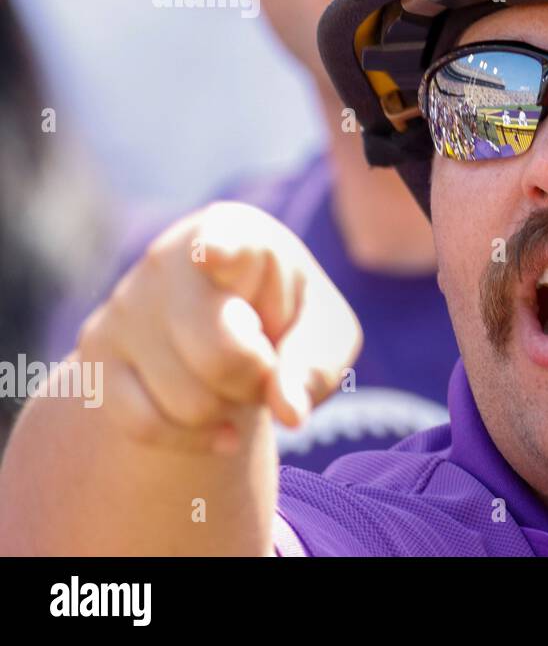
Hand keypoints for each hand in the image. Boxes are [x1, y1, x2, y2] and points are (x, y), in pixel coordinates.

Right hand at [77, 201, 361, 454]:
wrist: (228, 328)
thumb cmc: (288, 320)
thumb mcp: (325, 335)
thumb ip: (315, 366)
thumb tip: (291, 413)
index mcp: (237, 233)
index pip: (222, 241)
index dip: (218, 250)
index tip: (214, 255)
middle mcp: (170, 260)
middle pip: (219, 356)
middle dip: (255, 381)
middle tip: (264, 365)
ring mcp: (126, 305)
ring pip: (184, 401)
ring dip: (226, 410)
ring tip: (235, 380)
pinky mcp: (95, 354)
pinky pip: (143, 425)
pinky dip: (191, 440)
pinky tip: (222, 431)